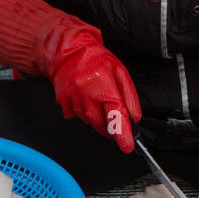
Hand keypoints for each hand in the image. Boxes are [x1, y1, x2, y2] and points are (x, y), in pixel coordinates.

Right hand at [0, 0, 140, 152]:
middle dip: (111, 127)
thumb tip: (134, 117)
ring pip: (90, 123)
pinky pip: (78, 117)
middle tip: (113, 115)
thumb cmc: (95, 59)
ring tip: (96, 97)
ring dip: (97, 117)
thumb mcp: (120, 72)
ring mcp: (74, 102)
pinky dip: (84, 112)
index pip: (116, 117)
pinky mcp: (64, 104)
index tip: (127, 146)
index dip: (122, 134)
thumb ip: (129, 96)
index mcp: (104, 88)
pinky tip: (85, 98)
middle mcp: (87, 97)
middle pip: (103, 126)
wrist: (67, 51)